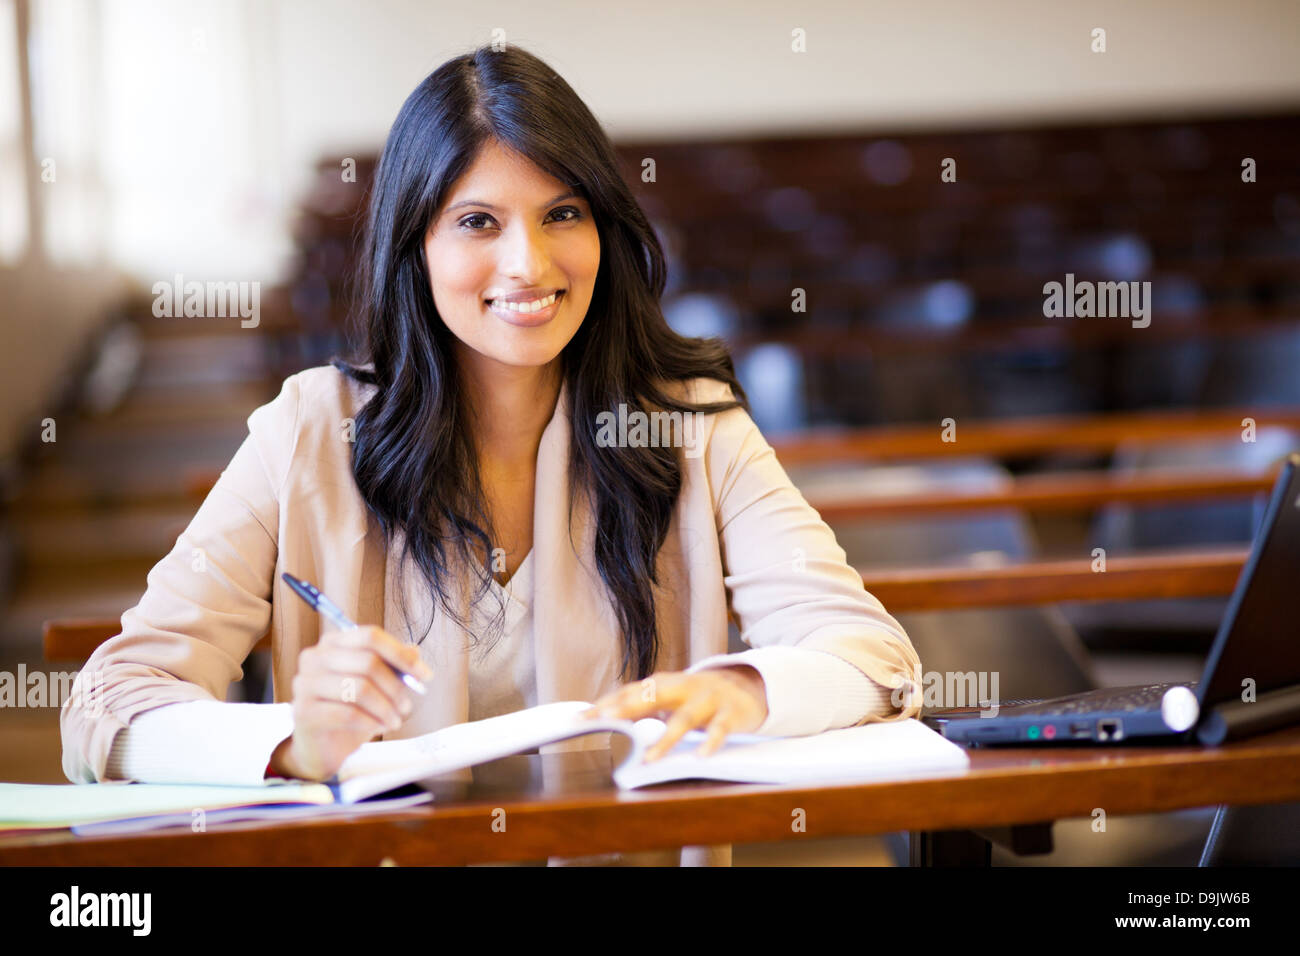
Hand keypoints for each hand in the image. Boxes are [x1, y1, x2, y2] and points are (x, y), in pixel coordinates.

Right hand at [269, 625, 432, 780]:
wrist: (321, 746)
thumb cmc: (350, 709)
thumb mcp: (375, 685)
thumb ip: (392, 666)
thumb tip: (415, 652)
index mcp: (333, 642)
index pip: (371, 636)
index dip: (401, 655)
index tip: (426, 676)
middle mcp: (314, 657)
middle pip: (368, 662)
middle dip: (395, 687)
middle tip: (406, 707)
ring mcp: (305, 683)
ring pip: (359, 689)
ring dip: (385, 708)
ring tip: (394, 721)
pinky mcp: (303, 711)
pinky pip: (347, 713)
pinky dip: (370, 722)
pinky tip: (377, 728)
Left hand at [580, 666, 767, 761]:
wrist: (748, 687)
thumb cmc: (700, 698)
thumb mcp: (672, 698)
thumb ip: (645, 706)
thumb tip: (607, 717)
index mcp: (667, 683)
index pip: (631, 691)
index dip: (607, 703)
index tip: (582, 717)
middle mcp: (685, 687)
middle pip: (654, 695)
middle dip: (629, 706)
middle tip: (607, 719)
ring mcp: (708, 699)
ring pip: (686, 718)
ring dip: (667, 738)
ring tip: (651, 758)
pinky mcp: (730, 714)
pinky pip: (720, 729)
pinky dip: (710, 741)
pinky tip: (701, 756)